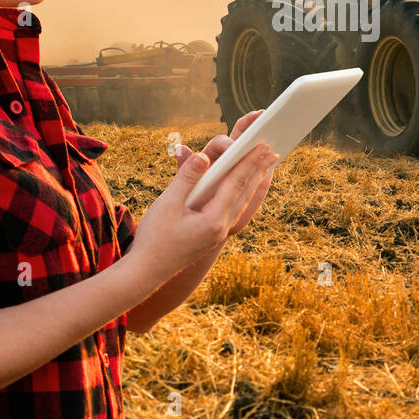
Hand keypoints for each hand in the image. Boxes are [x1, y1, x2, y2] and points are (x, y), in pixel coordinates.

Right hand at [132, 124, 278, 286]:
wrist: (146, 272)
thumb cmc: (154, 238)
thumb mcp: (167, 204)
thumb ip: (186, 178)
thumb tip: (203, 155)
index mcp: (213, 220)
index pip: (236, 184)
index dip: (249, 162)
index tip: (262, 146)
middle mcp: (221, 228)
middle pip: (245, 194)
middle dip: (258, 171)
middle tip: (272, 151)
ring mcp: (218, 234)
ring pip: (242, 203)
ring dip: (253, 183)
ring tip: (265, 167)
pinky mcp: (212, 236)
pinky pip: (234, 210)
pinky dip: (242, 195)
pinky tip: (242, 190)